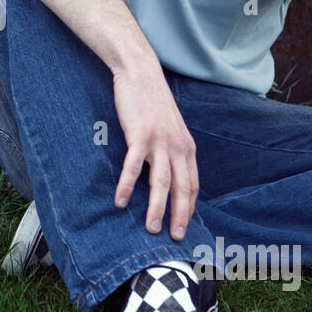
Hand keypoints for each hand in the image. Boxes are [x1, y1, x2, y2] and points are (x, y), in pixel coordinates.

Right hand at [111, 63, 197, 237]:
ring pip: (161, 183)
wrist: (141, 73)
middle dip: (179, 216)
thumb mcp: (170, 128)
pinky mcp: (140, 135)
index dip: (189, 208)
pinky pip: (134, 167)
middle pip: (181, 188)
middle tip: (174, 238)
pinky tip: (120, 201)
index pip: (192, 185)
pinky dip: (127, 186)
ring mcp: (160, 142)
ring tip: (150, 228)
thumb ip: (172, 150)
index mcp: (187, 147)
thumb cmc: (152, 102)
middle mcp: (178, 147)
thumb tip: (168, 173)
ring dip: (156, 208)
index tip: (184, 227)